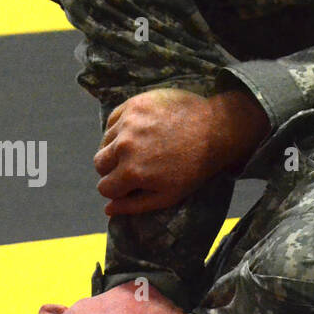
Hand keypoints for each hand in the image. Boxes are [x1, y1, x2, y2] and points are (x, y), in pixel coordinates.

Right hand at [94, 87, 269, 215]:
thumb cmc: (193, 167)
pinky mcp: (133, 104)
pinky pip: (113, 120)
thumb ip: (134, 205)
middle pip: (99, 163)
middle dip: (112, 169)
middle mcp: (124, 146)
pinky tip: (138, 131)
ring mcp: (128, 122)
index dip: (116, 190)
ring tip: (139, 147)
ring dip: (116, 147)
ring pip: (105, 141)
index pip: (104, 187)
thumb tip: (107, 210)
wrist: (215, 129)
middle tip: (133, 165)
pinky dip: (120, 128)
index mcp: (132, 172)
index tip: (128, 185)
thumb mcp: (167, 196)